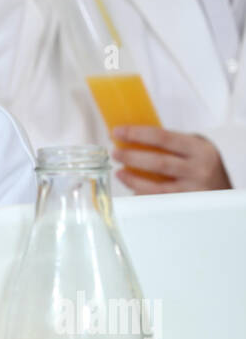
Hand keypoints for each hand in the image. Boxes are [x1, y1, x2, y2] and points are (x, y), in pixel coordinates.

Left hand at [112, 127, 231, 192]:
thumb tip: (133, 137)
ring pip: (156, 186)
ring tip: (119, 172)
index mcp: (199, 149)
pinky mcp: (186, 206)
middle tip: (115, 153)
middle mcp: (198, 169)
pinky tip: (133, 189)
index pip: (163, 137)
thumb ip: (172, 142)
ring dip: (133, 179)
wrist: (224, 194)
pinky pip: (159, 201)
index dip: (137, 134)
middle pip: (157, 162)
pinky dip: (143, 195)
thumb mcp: (197, 148)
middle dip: (131, 157)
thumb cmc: (205, 167)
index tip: (118, 132)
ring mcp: (193, 191)